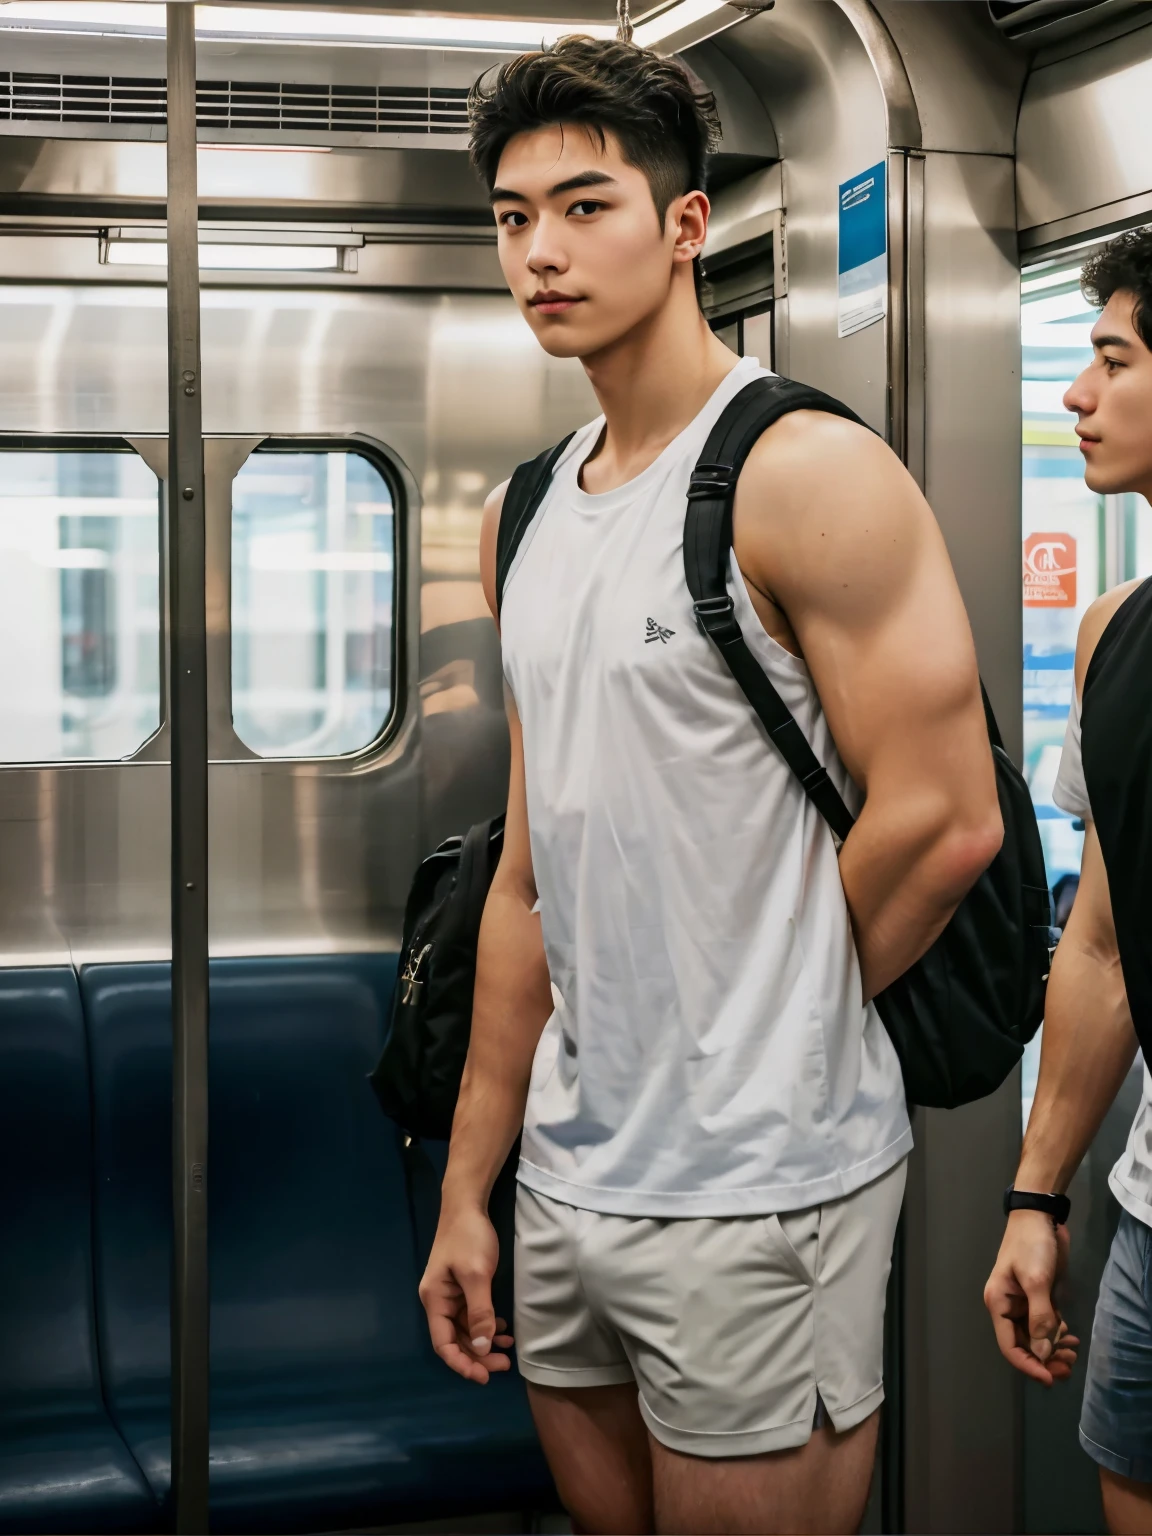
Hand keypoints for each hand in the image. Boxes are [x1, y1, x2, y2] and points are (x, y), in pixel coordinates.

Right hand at [418, 1203, 514, 1383]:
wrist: (467, 1204)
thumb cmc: (468, 1238)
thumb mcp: (476, 1275)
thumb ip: (479, 1312)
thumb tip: (481, 1347)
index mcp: (435, 1300)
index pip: (443, 1343)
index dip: (462, 1363)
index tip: (484, 1376)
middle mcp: (439, 1301)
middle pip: (455, 1339)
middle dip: (477, 1355)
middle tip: (503, 1364)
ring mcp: (451, 1294)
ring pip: (466, 1329)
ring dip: (484, 1342)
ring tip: (508, 1349)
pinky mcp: (463, 1286)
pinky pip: (473, 1315)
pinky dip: (487, 1325)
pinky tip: (503, 1329)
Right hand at [984, 1209, 1079, 1384]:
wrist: (1040, 1217)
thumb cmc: (1031, 1247)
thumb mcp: (1036, 1281)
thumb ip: (1040, 1318)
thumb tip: (1042, 1353)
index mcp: (998, 1304)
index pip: (1009, 1346)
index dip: (1029, 1365)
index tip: (1050, 1378)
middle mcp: (1008, 1307)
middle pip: (1024, 1345)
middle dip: (1045, 1360)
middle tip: (1068, 1367)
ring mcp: (1023, 1303)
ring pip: (1037, 1338)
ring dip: (1053, 1350)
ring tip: (1073, 1355)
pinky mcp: (1038, 1297)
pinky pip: (1046, 1325)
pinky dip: (1057, 1335)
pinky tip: (1071, 1337)